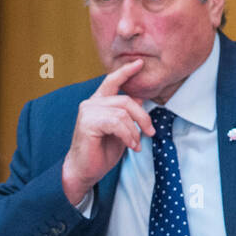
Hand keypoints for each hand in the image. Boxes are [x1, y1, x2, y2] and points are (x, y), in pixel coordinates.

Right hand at [61, 59, 153, 203]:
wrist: (84, 172)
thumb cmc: (100, 153)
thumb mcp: (120, 132)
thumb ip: (127, 115)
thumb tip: (140, 99)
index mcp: (98, 102)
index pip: (112, 81)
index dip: (126, 71)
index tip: (139, 63)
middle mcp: (91, 103)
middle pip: (126, 100)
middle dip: (143, 117)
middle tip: (151, 132)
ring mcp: (88, 111)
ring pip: (123, 113)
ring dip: (134, 131)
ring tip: (136, 145)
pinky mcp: (88, 123)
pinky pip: (116, 123)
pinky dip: (128, 135)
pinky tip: (131, 146)